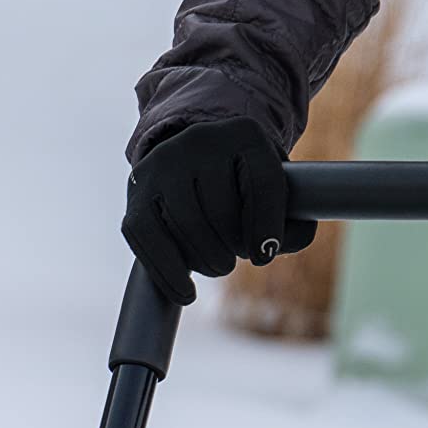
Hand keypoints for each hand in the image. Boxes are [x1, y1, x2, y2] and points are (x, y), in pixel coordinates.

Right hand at [122, 117, 313, 306]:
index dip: (267, 228)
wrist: (189, 168)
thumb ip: (291, 226)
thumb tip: (272, 248)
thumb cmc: (240, 189)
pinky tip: (186, 293)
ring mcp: (162, 166)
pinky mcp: (136, 198)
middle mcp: (199, 141)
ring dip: (208, 262)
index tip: (264, 256)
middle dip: (234, 247)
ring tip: (218, 264)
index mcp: (243, 134)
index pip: (263, 184)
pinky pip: (151, 242)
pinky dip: (170, 275)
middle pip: (223, 211)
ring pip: (189, 228)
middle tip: (234, 256)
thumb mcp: (274, 197)